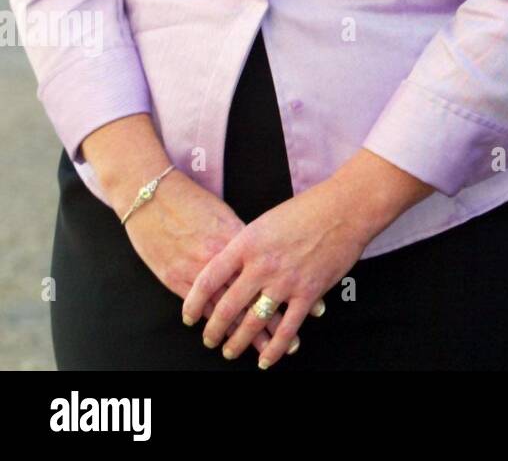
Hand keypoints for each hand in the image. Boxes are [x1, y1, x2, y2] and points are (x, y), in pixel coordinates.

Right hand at [121, 170, 288, 359]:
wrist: (153, 196)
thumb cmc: (193, 200)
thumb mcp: (228, 215)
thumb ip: (248, 237)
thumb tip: (274, 251)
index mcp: (241, 238)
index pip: (275, 271)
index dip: (294, 290)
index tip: (314, 308)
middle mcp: (223, 257)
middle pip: (255, 295)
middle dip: (274, 322)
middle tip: (291, 343)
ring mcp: (199, 270)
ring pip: (229, 310)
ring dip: (246, 333)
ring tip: (264, 352)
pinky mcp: (176, 279)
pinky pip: (201, 307)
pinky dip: (214, 322)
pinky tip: (225, 336)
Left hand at [183, 173, 368, 368]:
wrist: (347, 208)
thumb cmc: (309, 208)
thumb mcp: (267, 221)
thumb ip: (248, 247)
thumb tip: (233, 270)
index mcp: (247, 243)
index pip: (209, 279)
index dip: (194, 302)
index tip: (188, 316)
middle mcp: (262, 265)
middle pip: (227, 307)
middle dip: (214, 330)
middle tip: (209, 340)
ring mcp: (286, 281)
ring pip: (253, 323)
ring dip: (238, 342)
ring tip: (230, 351)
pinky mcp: (309, 293)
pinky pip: (287, 329)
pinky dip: (274, 348)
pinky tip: (265, 359)